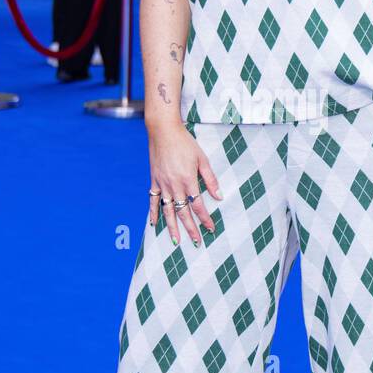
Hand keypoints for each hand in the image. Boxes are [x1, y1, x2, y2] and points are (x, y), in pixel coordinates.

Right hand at [147, 119, 222, 245]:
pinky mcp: (154, 180)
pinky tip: (154, 224)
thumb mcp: (202, 159)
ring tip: (176, 241)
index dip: (205, 219)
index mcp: (188, 180)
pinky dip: (153, 213)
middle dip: (190, 229)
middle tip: (196, 242)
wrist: (163, 131)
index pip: (198, 205)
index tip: (210, 229)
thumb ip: (210, 179)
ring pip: (168, 210)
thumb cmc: (185, 142)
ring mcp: (162, 184)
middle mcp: (174, 185)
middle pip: (183, 212)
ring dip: (172, 227)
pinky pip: (153, 200)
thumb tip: (219, 196)